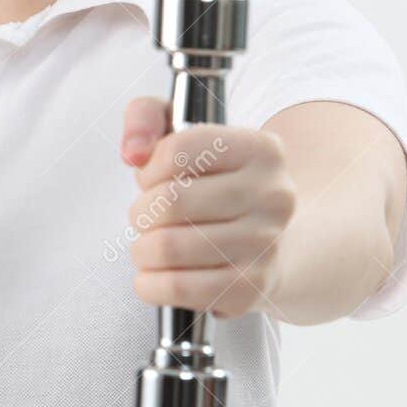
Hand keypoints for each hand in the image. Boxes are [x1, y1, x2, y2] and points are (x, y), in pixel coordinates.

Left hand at [121, 100, 297, 318]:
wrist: (270, 242)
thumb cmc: (216, 185)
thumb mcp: (184, 133)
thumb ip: (146, 117)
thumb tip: (134, 151)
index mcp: (261, 149)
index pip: (178, 150)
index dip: (149, 168)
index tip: (153, 178)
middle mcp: (273, 195)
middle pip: (170, 202)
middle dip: (141, 212)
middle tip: (148, 216)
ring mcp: (265, 245)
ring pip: (168, 247)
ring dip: (142, 249)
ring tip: (150, 245)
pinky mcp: (251, 288)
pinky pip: (178, 288)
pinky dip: (151, 284)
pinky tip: (154, 275)